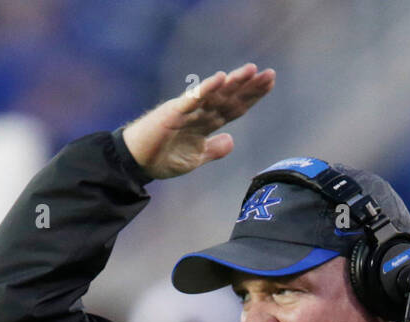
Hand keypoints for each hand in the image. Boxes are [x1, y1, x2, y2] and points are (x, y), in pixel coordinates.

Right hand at [121, 63, 275, 179]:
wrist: (139, 162)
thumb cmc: (163, 157)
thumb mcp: (196, 158)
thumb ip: (214, 149)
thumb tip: (231, 140)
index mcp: (206, 122)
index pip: (234, 106)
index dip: (252, 96)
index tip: (269, 83)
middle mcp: (200, 112)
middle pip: (229, 97)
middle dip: (249, 86)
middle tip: (270, 74)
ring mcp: (188, 110)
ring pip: (215, 94)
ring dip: (233, 82)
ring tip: (251, 71)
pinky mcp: (173, 112)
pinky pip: (193, 99)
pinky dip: (206, 89)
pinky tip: (220, 78)